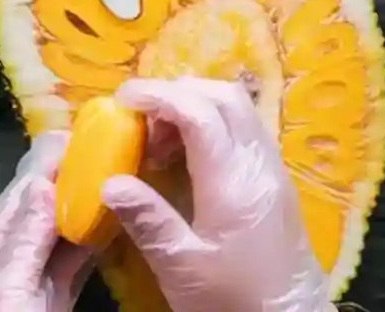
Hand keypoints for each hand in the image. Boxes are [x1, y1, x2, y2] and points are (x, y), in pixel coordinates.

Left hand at [0, 132, 92, 311]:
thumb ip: (24, 245)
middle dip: (61, 180)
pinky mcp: (55, 301)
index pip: (14, 202)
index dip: (39, 167)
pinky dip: (93, 242)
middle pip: (37, 213)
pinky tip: (110, 223)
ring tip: (107, 173)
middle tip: (92, 144)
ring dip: (81, 207)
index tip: (68, 136)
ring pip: (59, 236)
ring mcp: (32, 284)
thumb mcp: (7, 292)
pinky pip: (75, 264)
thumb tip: (42, 186)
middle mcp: (9, 266)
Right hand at [101, 77, 331, 311]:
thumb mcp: (182, 268)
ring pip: (239, 110)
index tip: (122, 100)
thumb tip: (109, 182)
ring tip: (160, 144)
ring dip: (197, 108)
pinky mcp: (276, 181)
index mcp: (233, 180)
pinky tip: (189, 159)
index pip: (198, 111)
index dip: (159, 95)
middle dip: (178, 93)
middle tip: (141, 121)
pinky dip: (214, 126)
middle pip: (224, 96)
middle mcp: (258, 162)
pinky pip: (245, 130)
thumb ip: (148, 220)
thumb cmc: (233, 300)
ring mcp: (272, 168)